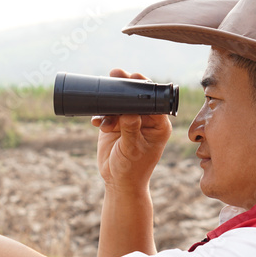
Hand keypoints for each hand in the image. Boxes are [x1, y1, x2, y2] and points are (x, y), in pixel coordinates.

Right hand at [93, 69, 172, 193]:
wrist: (118, 183)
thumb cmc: (132, 169)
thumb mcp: (132, 149)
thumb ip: (131, 130)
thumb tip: (129, 111)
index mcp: (158, 124)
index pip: (154, 99)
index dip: (144, 86)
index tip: (135, 76)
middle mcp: (145, 120)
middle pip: (136, 96)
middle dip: (125, 86)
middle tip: (115, 73)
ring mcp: (129, 122)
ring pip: (120, 102)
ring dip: (109, 101)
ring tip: (100, 107)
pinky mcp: (115, 125)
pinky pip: (107, 113)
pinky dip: (100, 114)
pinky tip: (96, 121)